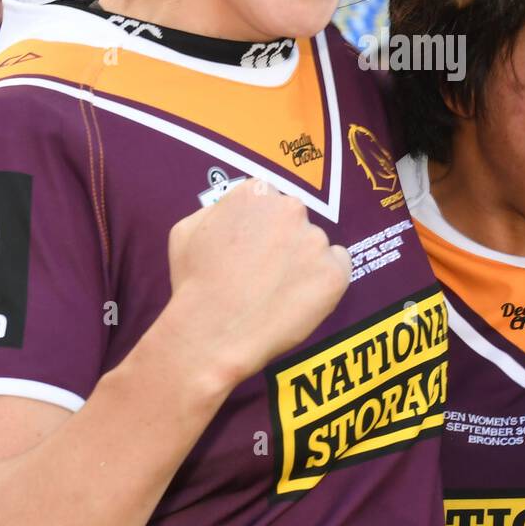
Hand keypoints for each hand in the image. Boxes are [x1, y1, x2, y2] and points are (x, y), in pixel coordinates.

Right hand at [164, 179, 350, 393]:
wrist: (214, 333)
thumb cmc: (195, 284)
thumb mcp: (185, 231)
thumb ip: (215, 210)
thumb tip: (230, 210)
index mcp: (256, 193)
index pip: (268, 199)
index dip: (259, 225)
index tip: (252, 247)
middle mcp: (290, 209)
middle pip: (294, 219)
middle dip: (283, 240)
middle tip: (264, 271)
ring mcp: (316, 241)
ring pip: (315, 245)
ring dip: (302, 261)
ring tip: (277, 291)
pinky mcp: (335, 273)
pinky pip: (338, 268)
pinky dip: (324, 281)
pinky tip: (299, 299)